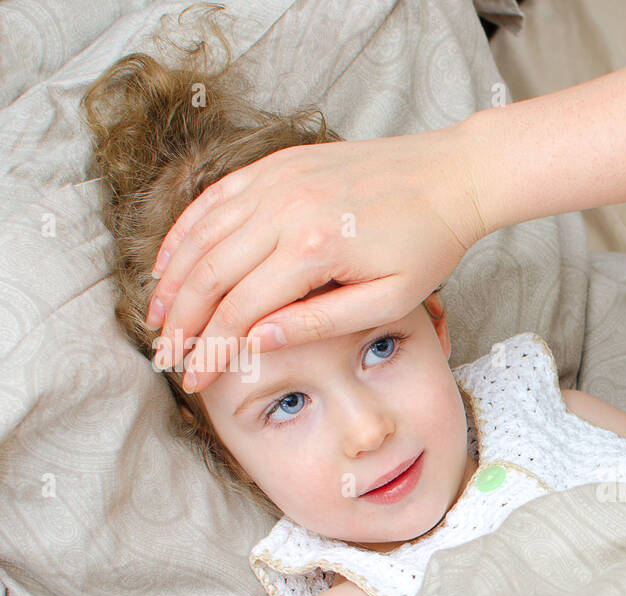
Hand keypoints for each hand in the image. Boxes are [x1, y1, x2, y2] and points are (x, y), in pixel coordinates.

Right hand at [146, 123, 489, 391]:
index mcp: (315, 250)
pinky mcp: (276, 165)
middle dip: (181, 323)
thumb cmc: (428, 245)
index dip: (211, 352)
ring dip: (172, 280)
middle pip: (209, 274)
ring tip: (157, 319)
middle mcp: (285, 209)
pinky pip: (215, 199)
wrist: (451, 176)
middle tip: (165, 358)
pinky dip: (186, 231)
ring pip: (203, 235)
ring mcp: (276, 181)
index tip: (194, 382)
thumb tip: (256, 342)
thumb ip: (321, 323)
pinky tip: (171, 260)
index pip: (241, 311)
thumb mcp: (389, 300)